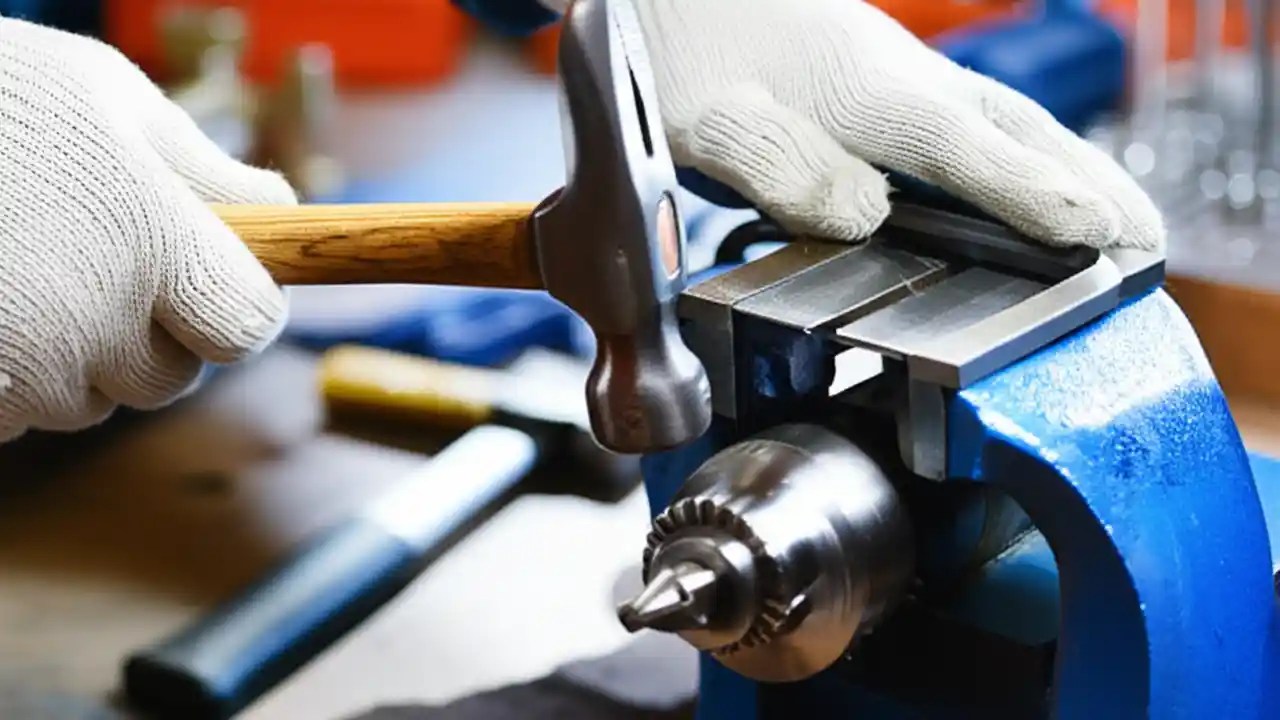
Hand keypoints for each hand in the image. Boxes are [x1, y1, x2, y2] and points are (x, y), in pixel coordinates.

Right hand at [0, 18, 294, 440]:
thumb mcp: (105, 97)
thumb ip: (203, 166)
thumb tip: (282, 209)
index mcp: (151, 244)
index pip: (248, 325)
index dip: (235, 307)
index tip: (213, 286)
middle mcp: (95, 322)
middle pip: (171, 377)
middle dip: (151, 336)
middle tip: (95, 265)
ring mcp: (22, 373)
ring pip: (91, 402)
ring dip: (74, 358)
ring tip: (21, 271)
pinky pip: (18, 417)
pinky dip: (8, 379)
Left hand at [633, 0, 1163, 250]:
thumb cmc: (676, 47)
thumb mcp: (701, 118)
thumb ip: (775, 162)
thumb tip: (864, 213)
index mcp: (858, 91)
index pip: (962, 148)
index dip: (1029, 195)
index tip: (1096, 237)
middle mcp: (896, 80)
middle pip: (1011, 130)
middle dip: (1082, 184)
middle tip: (1148, 244)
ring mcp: (896, 77)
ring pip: (1003, 123)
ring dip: (1067, 168)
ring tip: (1121, 222)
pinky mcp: (882, 83)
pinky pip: (975, 123)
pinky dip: (1020, 155)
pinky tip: (1025, 183)